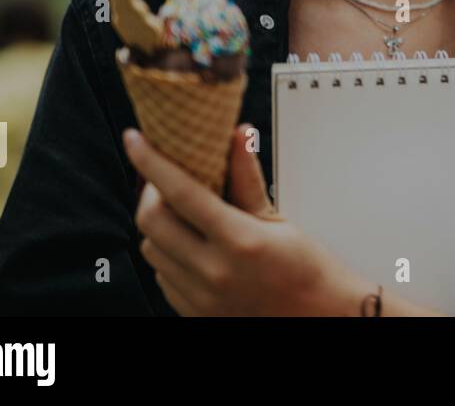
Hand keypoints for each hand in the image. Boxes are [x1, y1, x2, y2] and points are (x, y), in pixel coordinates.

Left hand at [123, 124, 372, 315]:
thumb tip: (238, 136)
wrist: (318, 318)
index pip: (180, 193)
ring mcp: (200, 297)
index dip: (151, 162)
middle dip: (150, 192)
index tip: (136, 140)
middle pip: (151, 220)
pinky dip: (167, 253)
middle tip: (167, 178)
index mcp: (239, 242)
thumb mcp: (280, 221)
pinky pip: (162, 276)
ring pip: (151, 249)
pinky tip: (191, 244)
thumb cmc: (307, 271)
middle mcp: (213, 272)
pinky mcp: (194, 313)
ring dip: (158, 224)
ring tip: (182, 212)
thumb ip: (248, 179)